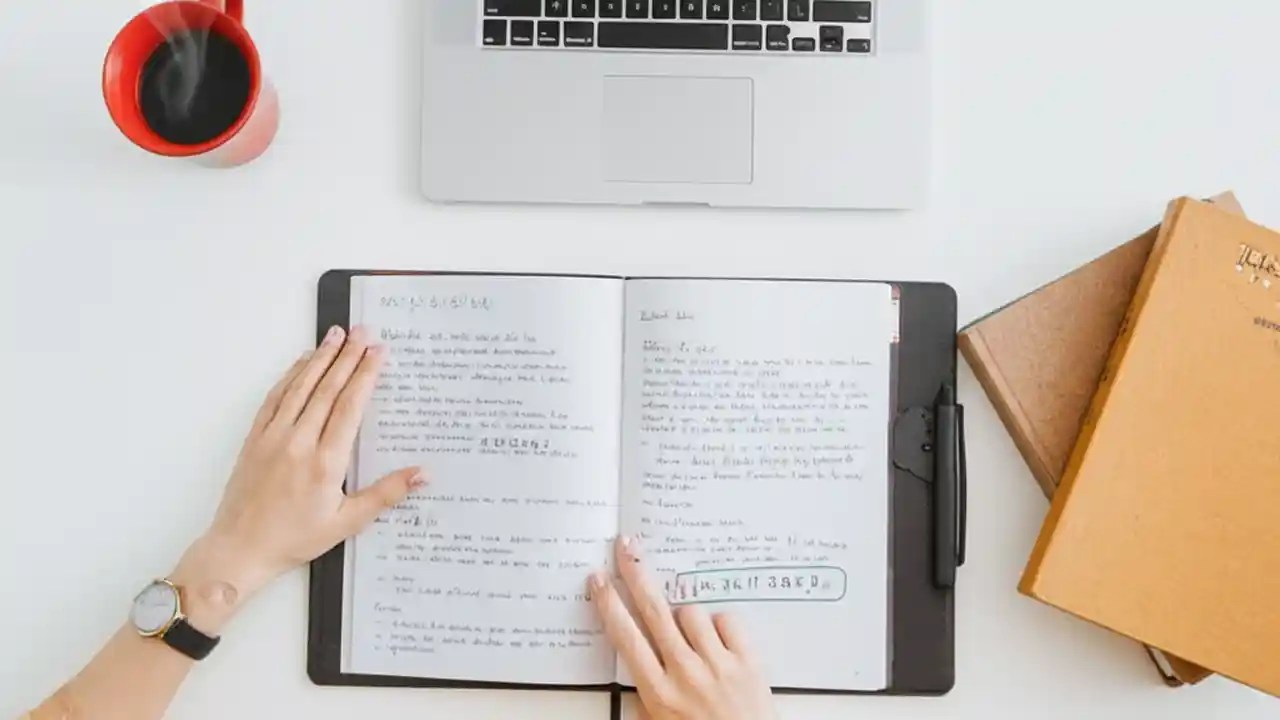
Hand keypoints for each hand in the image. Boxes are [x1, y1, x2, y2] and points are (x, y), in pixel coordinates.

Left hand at [172, 326, 424, 631]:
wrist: (240, 549)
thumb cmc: (293, 539)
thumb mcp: (347, 522)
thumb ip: (386, 494)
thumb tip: (422, 474)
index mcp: (325, 462)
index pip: (350, 406)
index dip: (365, 375)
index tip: (378, 352)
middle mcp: (298, 442)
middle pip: (327, 388)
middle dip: (347, 356)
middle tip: (363, 331)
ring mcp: (273, 437)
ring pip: (301, 387)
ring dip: (320, 358)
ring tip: (336, 335)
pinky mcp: (255, 438)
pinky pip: (275, 398)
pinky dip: (291, 376)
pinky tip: (303, 362)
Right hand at [590, 538, 777, 719]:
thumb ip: (649, 693)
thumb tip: (644, 659)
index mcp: (658, 692)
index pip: (626, 637)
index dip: (609, 605)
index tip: (599, 581)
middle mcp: (686, 673)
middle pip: (654, 610)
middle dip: (636, 574)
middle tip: (627, 547)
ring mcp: (718, 665)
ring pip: (693, 612)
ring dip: (688, 618)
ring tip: (694, 640)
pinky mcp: (748, 661)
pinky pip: (727, 620)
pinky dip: (721, 626)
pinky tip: (719, 642)